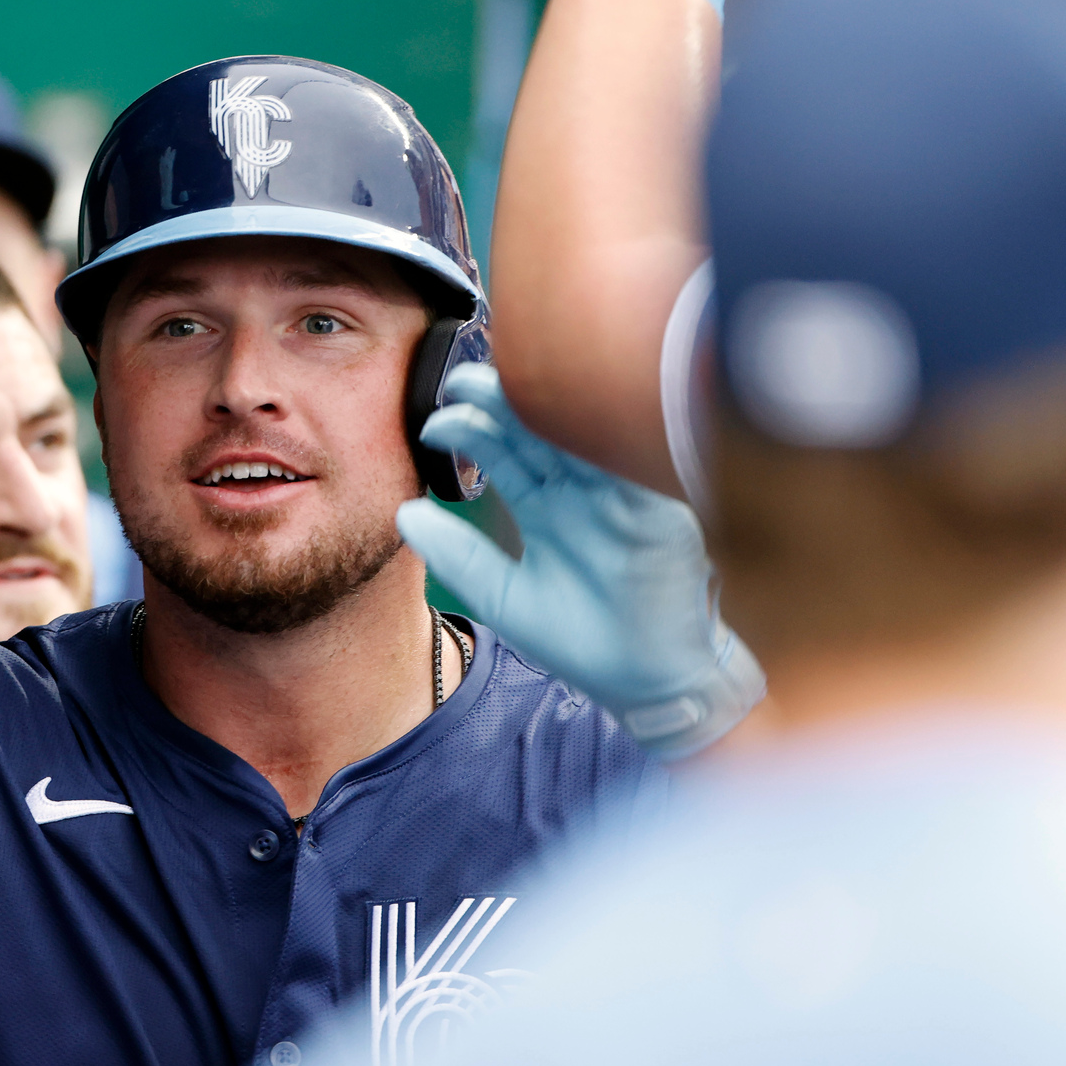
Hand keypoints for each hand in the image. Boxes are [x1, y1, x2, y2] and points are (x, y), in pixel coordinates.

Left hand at [398, 364, 762, 758]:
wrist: (650, 682)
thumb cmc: (581, 639)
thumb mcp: (504, 597)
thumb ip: (460, 557)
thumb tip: (405, 513)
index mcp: (545, 504)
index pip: (503, 450)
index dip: (469, 428)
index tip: (431, 424)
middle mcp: (581, 488)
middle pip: (538, 427)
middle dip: (502, 399)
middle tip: (462, 382)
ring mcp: (622, 493)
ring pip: (581, 430)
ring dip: (548, 404)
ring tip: (508, 382)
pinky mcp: (660, 508)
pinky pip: (634, 460)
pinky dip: (606, 434)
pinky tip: (575, 412)